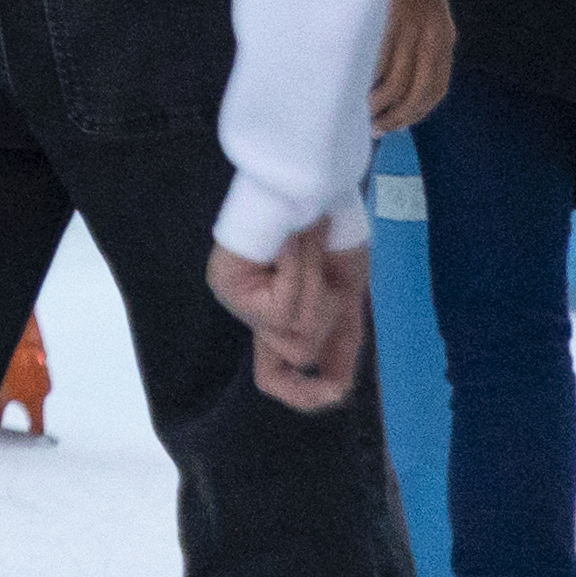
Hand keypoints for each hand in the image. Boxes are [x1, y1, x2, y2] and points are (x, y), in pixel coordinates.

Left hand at [208, 226, 372, 413]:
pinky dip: (300, 276)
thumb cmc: (325, 229)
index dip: (303, 395)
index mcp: (283, 319)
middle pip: (299, 354)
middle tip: (323, 267)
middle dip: (328, 312)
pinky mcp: (229, 287)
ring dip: (317, 288)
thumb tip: (334, 390)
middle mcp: (254, 316)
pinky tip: (293, 244)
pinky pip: (283, 310)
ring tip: (308, 246)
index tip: (332, 389)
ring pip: (297, 334)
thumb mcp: (346, 289)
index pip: (276, 376)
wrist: (305, 181)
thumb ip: (338, 336)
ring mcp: (238, 301)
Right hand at [371, 0, 456, 134]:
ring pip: (395, 81)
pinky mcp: (386, 24)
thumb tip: (403, 89)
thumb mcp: (430, 25)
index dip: (417, 112)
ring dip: (379, 103)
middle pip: (417, 91)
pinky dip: (367, 80)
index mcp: (443, 43)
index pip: (436, 90)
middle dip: (398, 116)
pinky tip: (355, 88)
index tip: (399, 124)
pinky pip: (376, 61)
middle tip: (378, 128)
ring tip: (364, 114)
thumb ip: (424, 53)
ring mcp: (408, 34)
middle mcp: (430, 42)